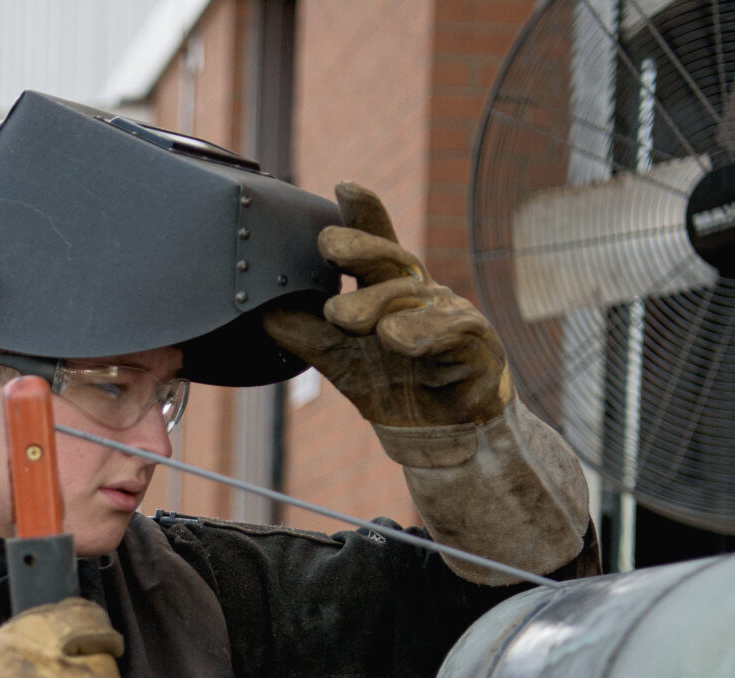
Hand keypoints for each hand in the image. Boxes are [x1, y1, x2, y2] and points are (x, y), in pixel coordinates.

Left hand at [263, 182, 510, 430]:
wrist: (441, 433)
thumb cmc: (394, 383)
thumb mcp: (341, 358)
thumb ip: (304, 334)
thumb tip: (259, 311)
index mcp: (389, 289)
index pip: (376, 245)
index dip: (365, 214)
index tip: (343, 187)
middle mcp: (420, 293)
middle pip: (391, 260)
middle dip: (360, 248)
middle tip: (327, 243)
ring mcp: (450, 314)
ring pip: (412, 298)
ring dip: (377, 303)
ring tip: (342, 315)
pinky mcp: (475, 344)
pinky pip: (449, 332)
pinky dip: (422, 334)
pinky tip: (395, 337)